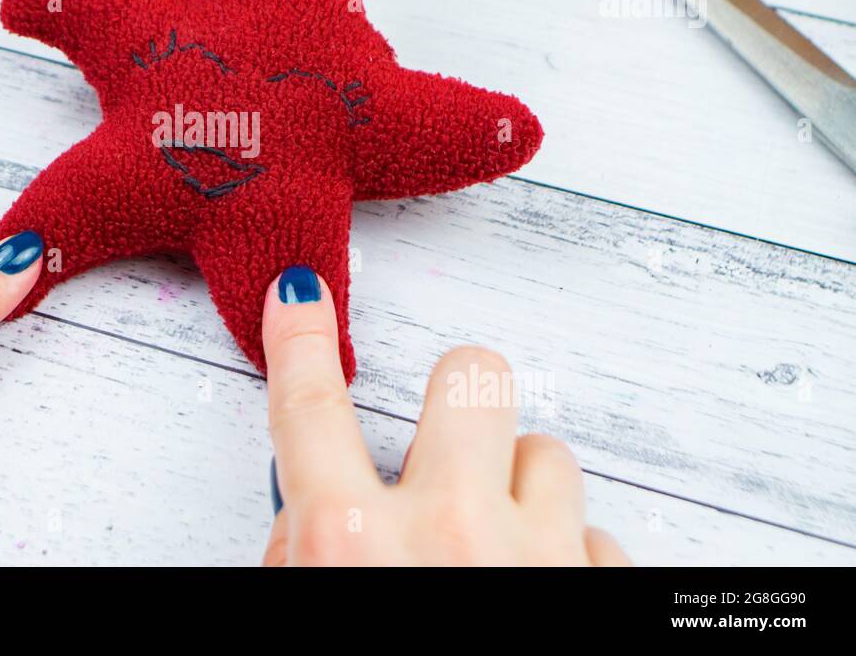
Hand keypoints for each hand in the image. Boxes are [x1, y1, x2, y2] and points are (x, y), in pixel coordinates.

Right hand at [261, 265, 629, 565]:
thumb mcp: (302, 611)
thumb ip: (301, 553)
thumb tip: (315, 512)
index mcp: (349, 547)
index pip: (310, 408)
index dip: (300, 339)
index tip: (300, 294)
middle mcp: (449, 537)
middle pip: (472, 378)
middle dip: (460, 395)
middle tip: (448, 444)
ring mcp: (541, 560)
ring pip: (546, 455)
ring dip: (517, 492)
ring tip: (497, 552)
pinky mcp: (606, 591)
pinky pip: (593, 537)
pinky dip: (565, 558)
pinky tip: (536, 587)